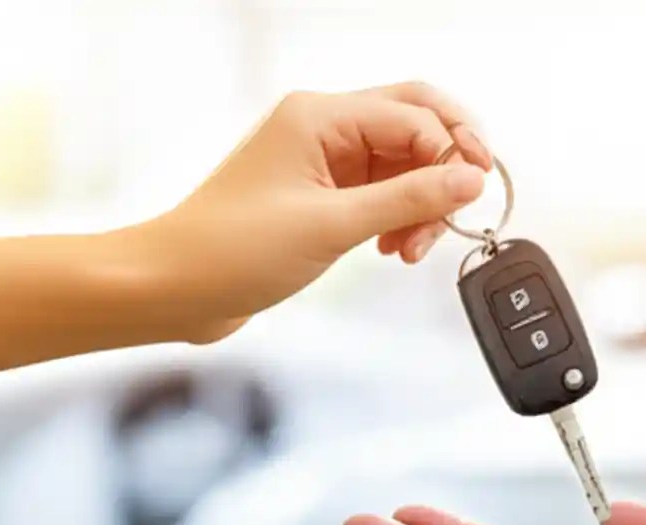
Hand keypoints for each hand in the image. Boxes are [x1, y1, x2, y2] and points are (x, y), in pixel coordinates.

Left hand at [127, 82, 492, 341]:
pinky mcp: (319, 194)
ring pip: (401, 163)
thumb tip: (469, 180)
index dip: (452, 155)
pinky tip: (393, 248)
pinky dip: (397, 216)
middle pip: (413, 124)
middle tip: (462, 207)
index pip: (413, 117)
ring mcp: (321, 160)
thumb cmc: (231, 251)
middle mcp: (322, 127)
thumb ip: (408, 199)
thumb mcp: (332, 226)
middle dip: (444, 166)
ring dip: (420, 202)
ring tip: (412, 249)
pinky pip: (380, 191)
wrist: (173, 287)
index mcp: (319, 116)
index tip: (471, 199)